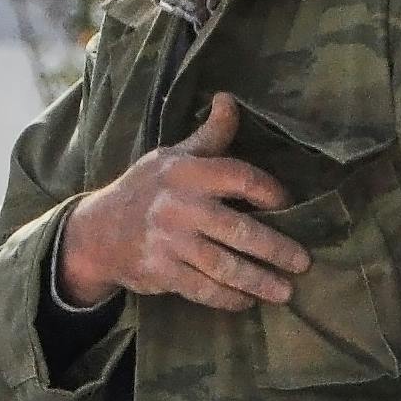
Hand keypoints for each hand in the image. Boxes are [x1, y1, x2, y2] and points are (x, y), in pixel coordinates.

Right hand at [56, 90, 308, 313]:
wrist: (97, 231)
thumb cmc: (146, 189)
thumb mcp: (173, 156)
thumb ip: (209, 136)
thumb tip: (228, 99)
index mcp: (187, 172)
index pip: (240, 178)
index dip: (270, 192)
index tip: (288, 205)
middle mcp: (179, 206)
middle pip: (240, 230)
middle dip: (276, 248)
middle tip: (303, 262)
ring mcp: (170, 242)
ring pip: (225, 266)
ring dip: (259, 281)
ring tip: (286, 292)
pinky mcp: (162, 272)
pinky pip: (203, 289)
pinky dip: (229, 298)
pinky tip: (248, 301)